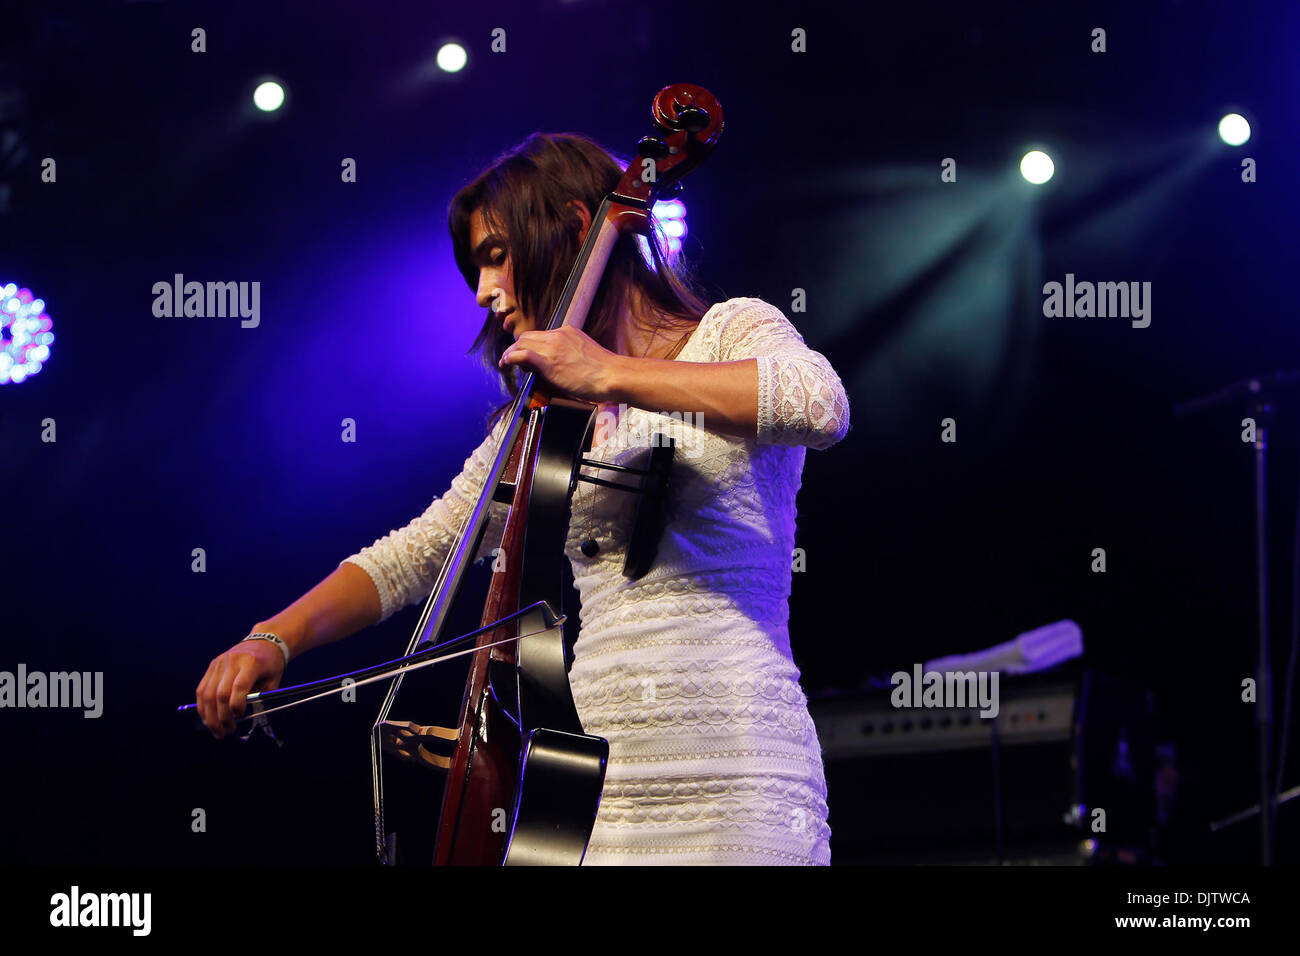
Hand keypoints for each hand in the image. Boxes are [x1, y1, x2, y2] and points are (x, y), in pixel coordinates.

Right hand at [195, 638, 286, 738]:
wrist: (265, 642)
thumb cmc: (271, 665)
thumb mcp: (273, 681)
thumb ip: (259, 698)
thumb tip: (241, 718)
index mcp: (251, 662)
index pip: (239, 686)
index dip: (237, 706)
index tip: (240, 717)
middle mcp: (232, 661)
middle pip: (220, 693)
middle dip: (222, 717)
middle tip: (226, 733)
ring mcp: (219, 663)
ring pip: (207, 694)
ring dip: (209, 716)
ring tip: (216, 731)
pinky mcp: (212, 666)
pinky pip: (202, 689)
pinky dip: (203, 707)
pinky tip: (208, 719)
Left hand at [498, 325, 622, 402]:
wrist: (612, 375)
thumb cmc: (604, 371)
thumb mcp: (584, 353)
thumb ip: (570, 353)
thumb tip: (560, 363)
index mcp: (567, 331)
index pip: (540, 335)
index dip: (530, 346)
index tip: (527, 358)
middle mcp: (558, 335)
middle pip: (527, 336)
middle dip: (517, 347)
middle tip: (513, 361)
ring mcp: (553, 348)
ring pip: (522, 343)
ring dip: (510, 353)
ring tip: (505, 363)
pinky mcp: (549, 362)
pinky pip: (522, 355)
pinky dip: (509, 358)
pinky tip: (505, 364)